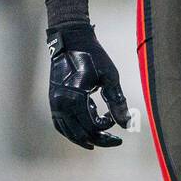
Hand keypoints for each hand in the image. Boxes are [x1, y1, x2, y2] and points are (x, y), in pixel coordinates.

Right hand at [47, 23, 130, 148]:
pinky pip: (60, 124)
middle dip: (100, 139)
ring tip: (99, 140)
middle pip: (81, 134)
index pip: (93, 126)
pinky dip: (72, 131)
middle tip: (116, 141)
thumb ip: (118, 102)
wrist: (71, 40)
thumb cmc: (93, 56)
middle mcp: (61, 104)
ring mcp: (54, 103)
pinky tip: (83, 131)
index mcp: (75, 98)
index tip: (116, 118)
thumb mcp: (110, 77)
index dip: (108, 128)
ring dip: (85, 138)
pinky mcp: (53, 100)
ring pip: (69, 132)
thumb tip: (128, 125)